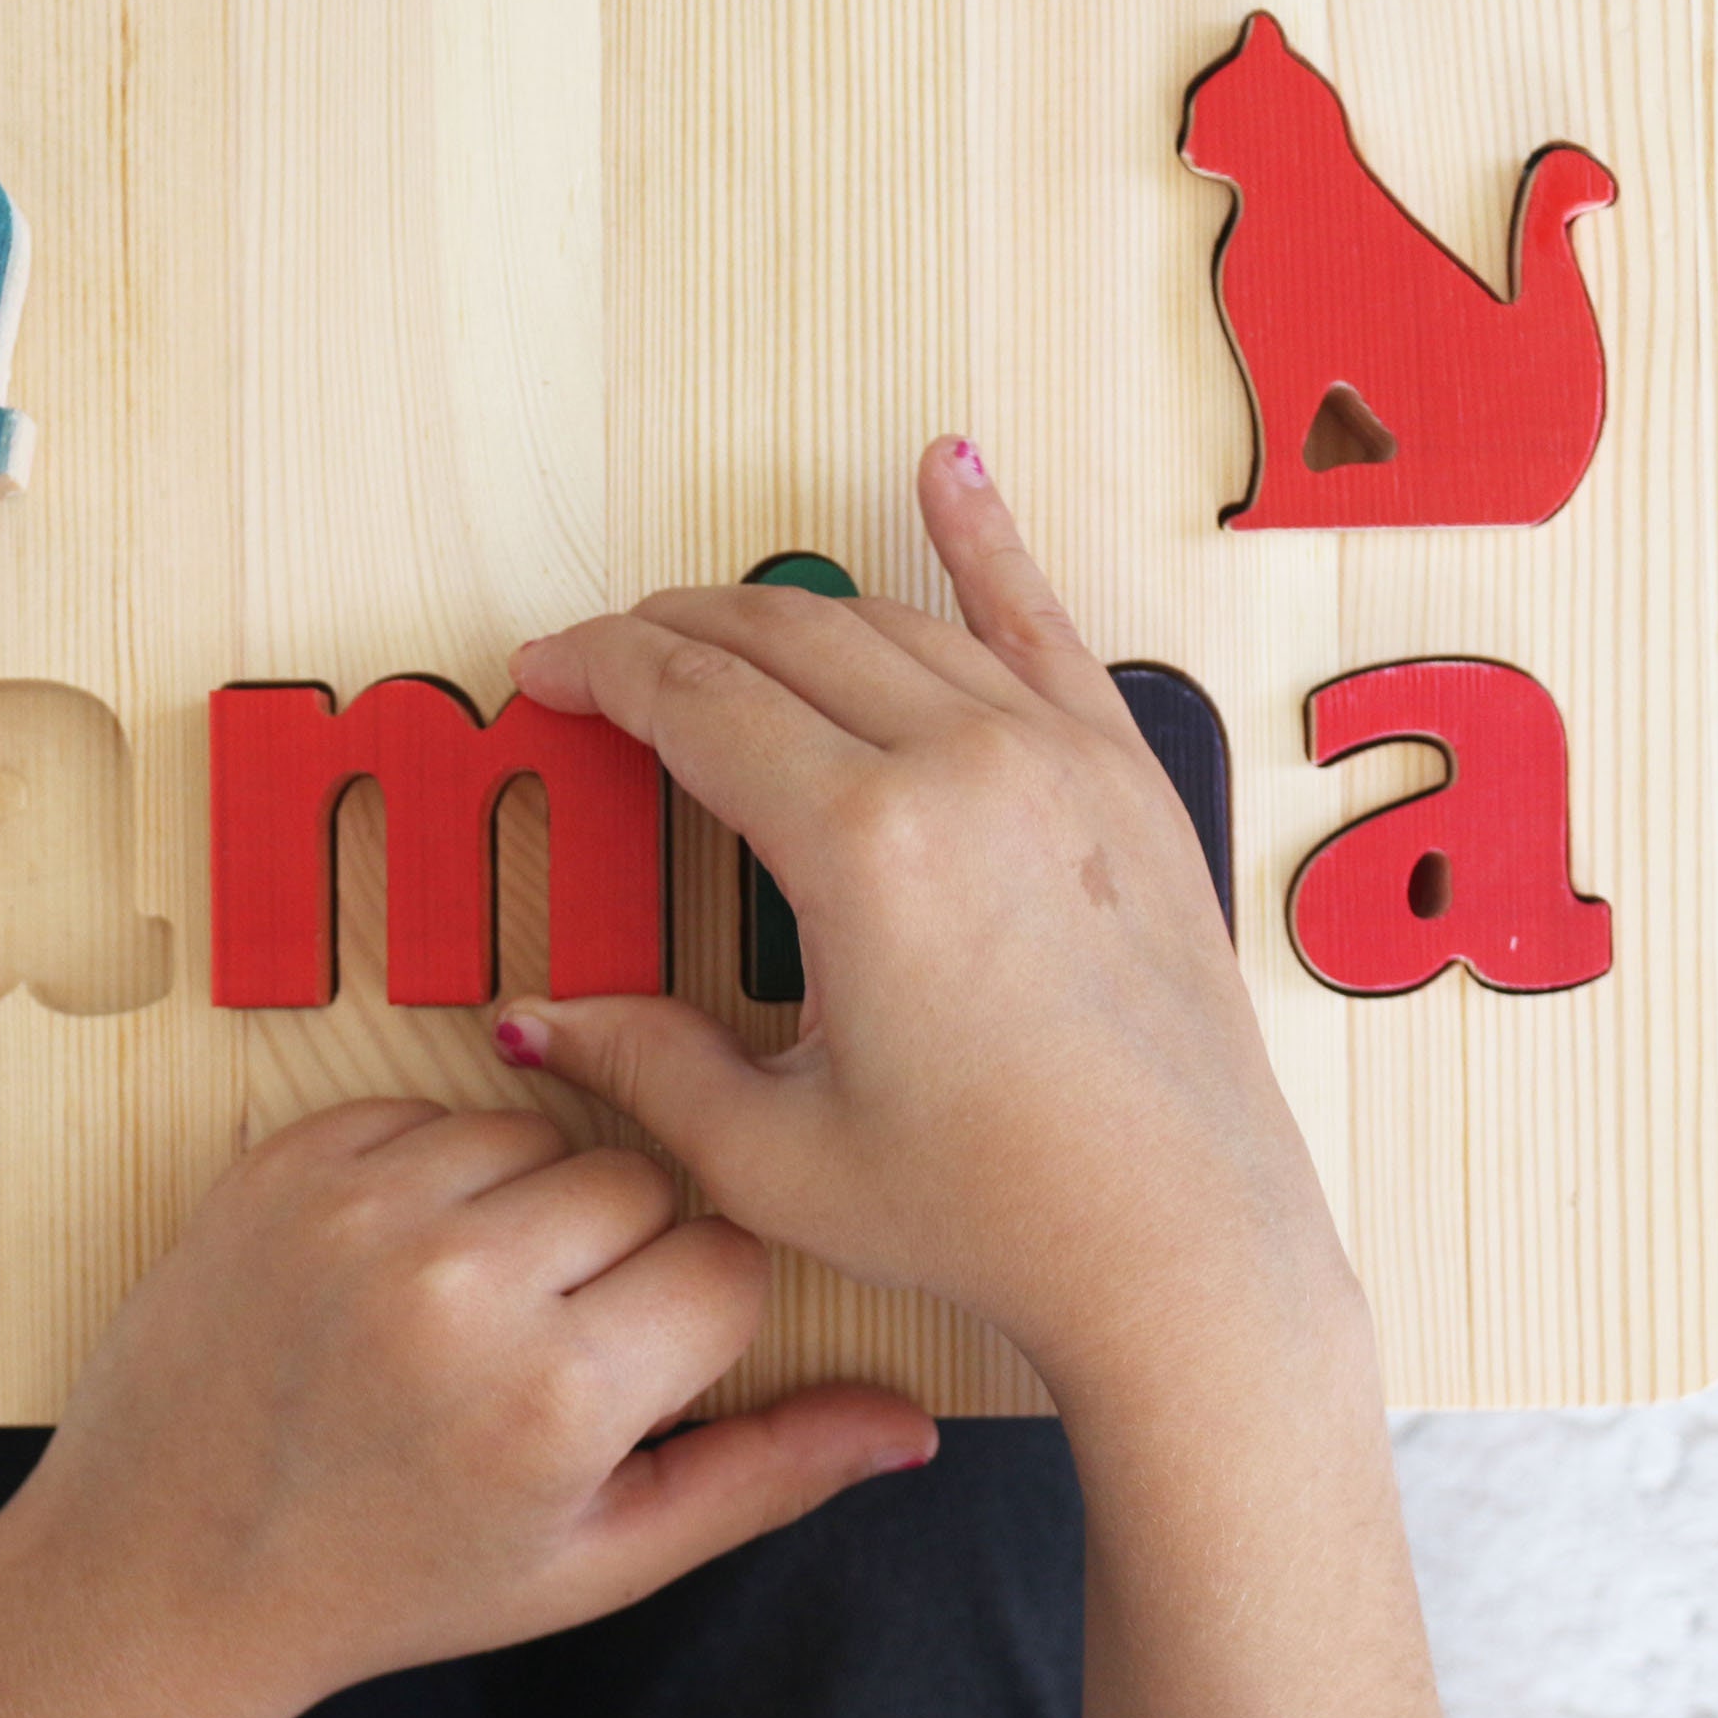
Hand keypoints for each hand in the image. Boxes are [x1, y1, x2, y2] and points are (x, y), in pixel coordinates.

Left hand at [0, 1099, 935, 1717]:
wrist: (161, 1568)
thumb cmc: (390, 1581)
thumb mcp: (594, 1562)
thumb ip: (760, 1477)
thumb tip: (913, 1428)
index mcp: (556, 1396)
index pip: (727, 1265)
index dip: (693, 1321)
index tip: (631, 1373)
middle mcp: (461, 1284)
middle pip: (641, 1182)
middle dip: (615, 1257)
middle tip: (539, 1351)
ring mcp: (360, 1210)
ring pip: (539, 1132)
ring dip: (523, 1205)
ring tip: (458, 1315)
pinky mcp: (286, 1160)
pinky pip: (428, 1109)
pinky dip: (426, 1174)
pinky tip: (390, 1272)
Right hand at [495, 437, 1357, 1391]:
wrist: (1182, 1250)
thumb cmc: (988, 1215)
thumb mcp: (773, 1153)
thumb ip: (642, 1061)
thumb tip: (535, 1017)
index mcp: (862, 846)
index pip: (692, 700)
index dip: (598, 668)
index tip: (545, 669)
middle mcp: (964, 768)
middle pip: (779, 639)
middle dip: (669, 632)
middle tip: (605, 657)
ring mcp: (1059, 759)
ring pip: (891, 626)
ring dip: (786, 610)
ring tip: (712, 620)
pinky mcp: (1123, 781)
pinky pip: (1042, 626)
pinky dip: (987, 540)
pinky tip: (948, 468)